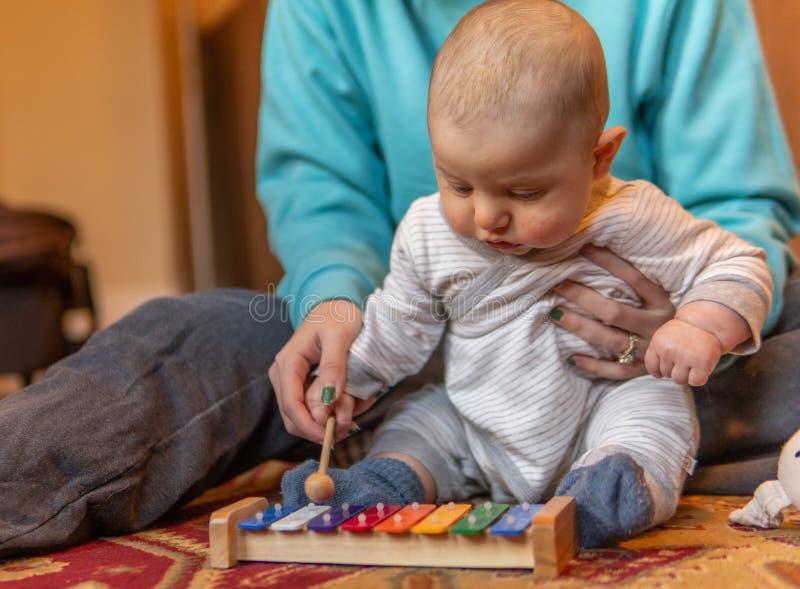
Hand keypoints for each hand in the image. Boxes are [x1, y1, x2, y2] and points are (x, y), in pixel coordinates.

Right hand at [268, 299, 363, 442]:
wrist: (335, 306)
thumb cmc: (338, 316)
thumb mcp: (340, 336)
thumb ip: (333, 366)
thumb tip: (329, 397)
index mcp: (288, 362)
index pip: (291, 405)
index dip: (310, 427)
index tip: (332, 437)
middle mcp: (283, 375)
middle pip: (292, 417)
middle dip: (317, 430)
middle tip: (347, 432)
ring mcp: (289, 381)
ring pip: (300, 417)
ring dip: (322, 426)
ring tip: (349, 422)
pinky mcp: (300, 384)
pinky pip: (308, 409)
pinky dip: (325, 416)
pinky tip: (346, 412)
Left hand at [551, 245, 674, 378]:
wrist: (693, 353)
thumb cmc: (665, 317)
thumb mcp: (659, 296)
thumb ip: (636, 281)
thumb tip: (597, 251)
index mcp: (662, 302)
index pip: (635, 279)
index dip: (610, 262)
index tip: (584, 249)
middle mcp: (657, 326)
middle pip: (615, 312)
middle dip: (583, 297)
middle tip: (559, 284)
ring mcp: (650, 350)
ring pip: (610, 340)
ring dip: (580, 327)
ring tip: (555, 313)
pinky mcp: (642, 370)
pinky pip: (615, 371)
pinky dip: (593, 366)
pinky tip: (571, 357)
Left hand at [645, 319, 721, 385]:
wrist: (706, 323)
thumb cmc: (685, 332)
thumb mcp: (664, 337)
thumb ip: (658, 352)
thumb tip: (656, 373)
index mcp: (657, 343)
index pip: (652, 367)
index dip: (659, 370)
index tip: (667, 368)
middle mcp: (669, 351)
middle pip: (667, 374)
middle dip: (675, 369)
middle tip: (685, 357)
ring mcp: (685, 357)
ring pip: (679, 380)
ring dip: (687, 375)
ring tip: (693, 361)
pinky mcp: (701, 363)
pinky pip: (695, 382)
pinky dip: (699, 378)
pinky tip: (701, 367)